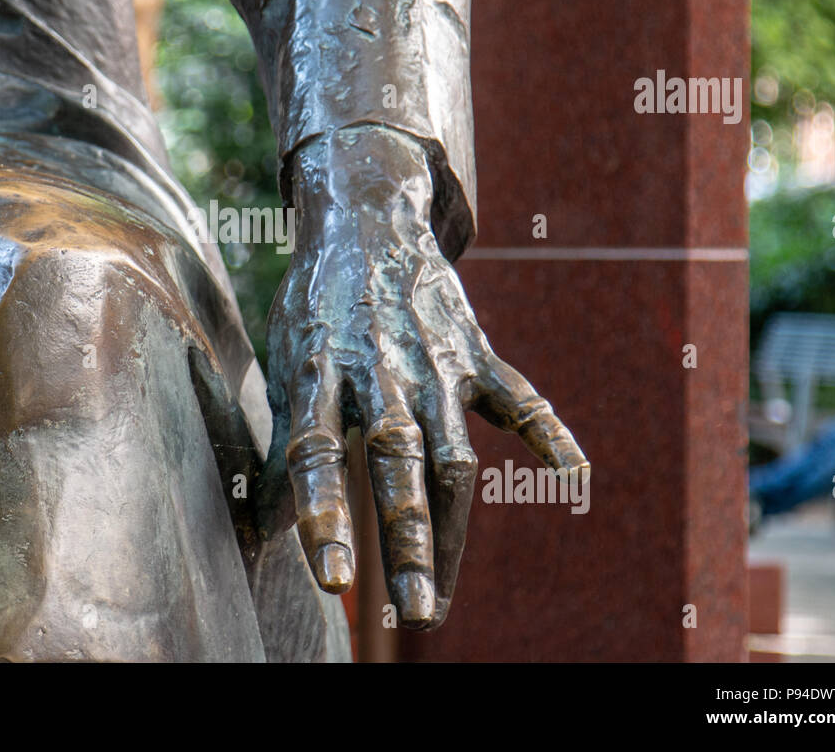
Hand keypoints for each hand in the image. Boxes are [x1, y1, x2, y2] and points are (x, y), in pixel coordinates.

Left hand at [258, 125, 588, 628]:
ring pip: (451, 454)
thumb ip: (284, 444)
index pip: (319, 453)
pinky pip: (518, 398)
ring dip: (451, 529)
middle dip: (408, 542)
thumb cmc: (316, 305)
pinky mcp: (472, 353)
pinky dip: (548, 434)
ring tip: (443, 595)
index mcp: (320, 372)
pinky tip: (573, 477)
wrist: (366, 218)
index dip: (325, 516)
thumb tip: (260, 526)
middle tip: (415, 614)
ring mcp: (431, 362)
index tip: (336, 580)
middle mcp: (379, 371)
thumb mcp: (286, 363)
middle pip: (398, 464)